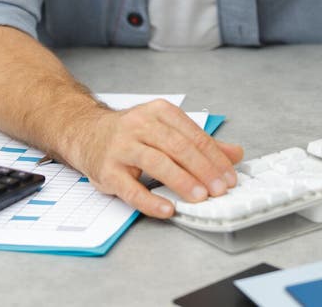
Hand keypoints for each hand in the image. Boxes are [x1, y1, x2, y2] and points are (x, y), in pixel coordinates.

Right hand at [73, 98, 242, 218]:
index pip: (192, 135)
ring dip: (181, 181)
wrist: (87, 132)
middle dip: (202, 169)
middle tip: (219, 189)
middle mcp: (139, 125)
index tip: (229, 176)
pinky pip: (131, 189)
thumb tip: (235, 154)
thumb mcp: (166, 128)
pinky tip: (167, 209)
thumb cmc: (131, 132)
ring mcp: (122, 148)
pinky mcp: (107, 171)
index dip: (214, 157)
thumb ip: (200, 142)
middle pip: (177, 147)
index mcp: (158, 112)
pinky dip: (150, 201)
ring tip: (200, 197)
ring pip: (156, 163)